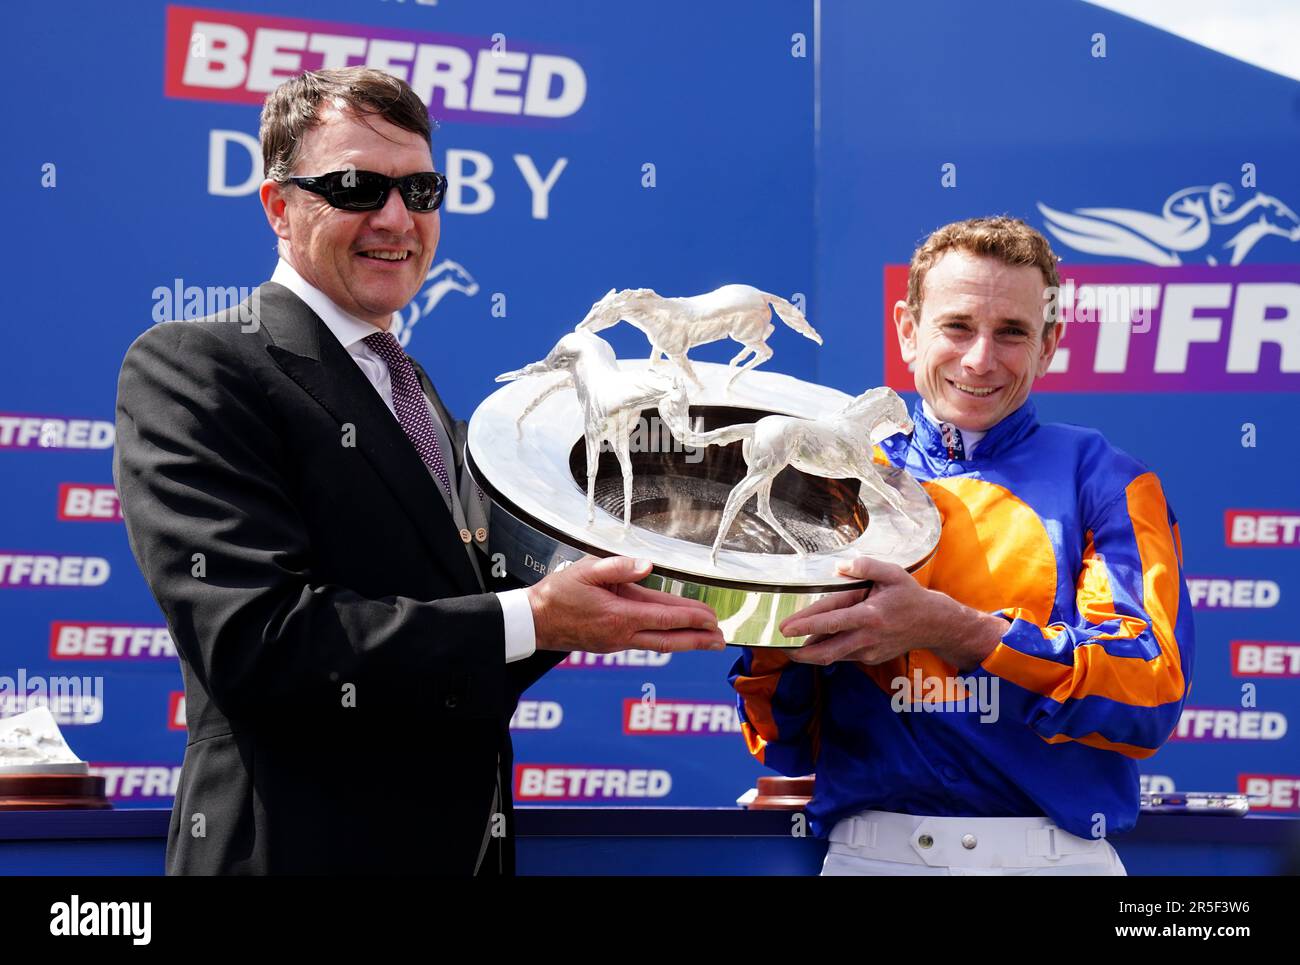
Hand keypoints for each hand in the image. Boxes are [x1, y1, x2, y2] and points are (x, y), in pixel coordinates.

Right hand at [528, 556, 725, 653]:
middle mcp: (622, 635)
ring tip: (706, 641)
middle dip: (698, 640)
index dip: (692, 618)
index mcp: (620, 616)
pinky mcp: (610, 644)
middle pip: (669, 640)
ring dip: (685, 642)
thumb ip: (618, 567)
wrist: (533, 622)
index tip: (713, 618)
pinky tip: (672, 634)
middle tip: (722, 640)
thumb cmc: (557, 594)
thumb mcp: (586, 570)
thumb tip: (648, 566)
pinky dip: (664, 638)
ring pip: (658, 644)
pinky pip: (643, 641)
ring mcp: (616, 643)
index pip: (666, 618)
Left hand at [779, 556, 1006, 667]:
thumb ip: (865, 566)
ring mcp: (868, 652)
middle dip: (800, 651)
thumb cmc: (909, 596)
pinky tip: (816, 643)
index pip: (831, 622)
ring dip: (811, 653)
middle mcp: (866, 638)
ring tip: (790, 646)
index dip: (806, 625)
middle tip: (779, 645)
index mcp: (869, 615)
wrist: (932, 624)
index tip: (784, 628)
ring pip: (832, 656)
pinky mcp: (869, 659)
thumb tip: (839, 567)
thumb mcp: (892, 573)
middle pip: (826, 651)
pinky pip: (843, 655)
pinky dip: (828, 650)